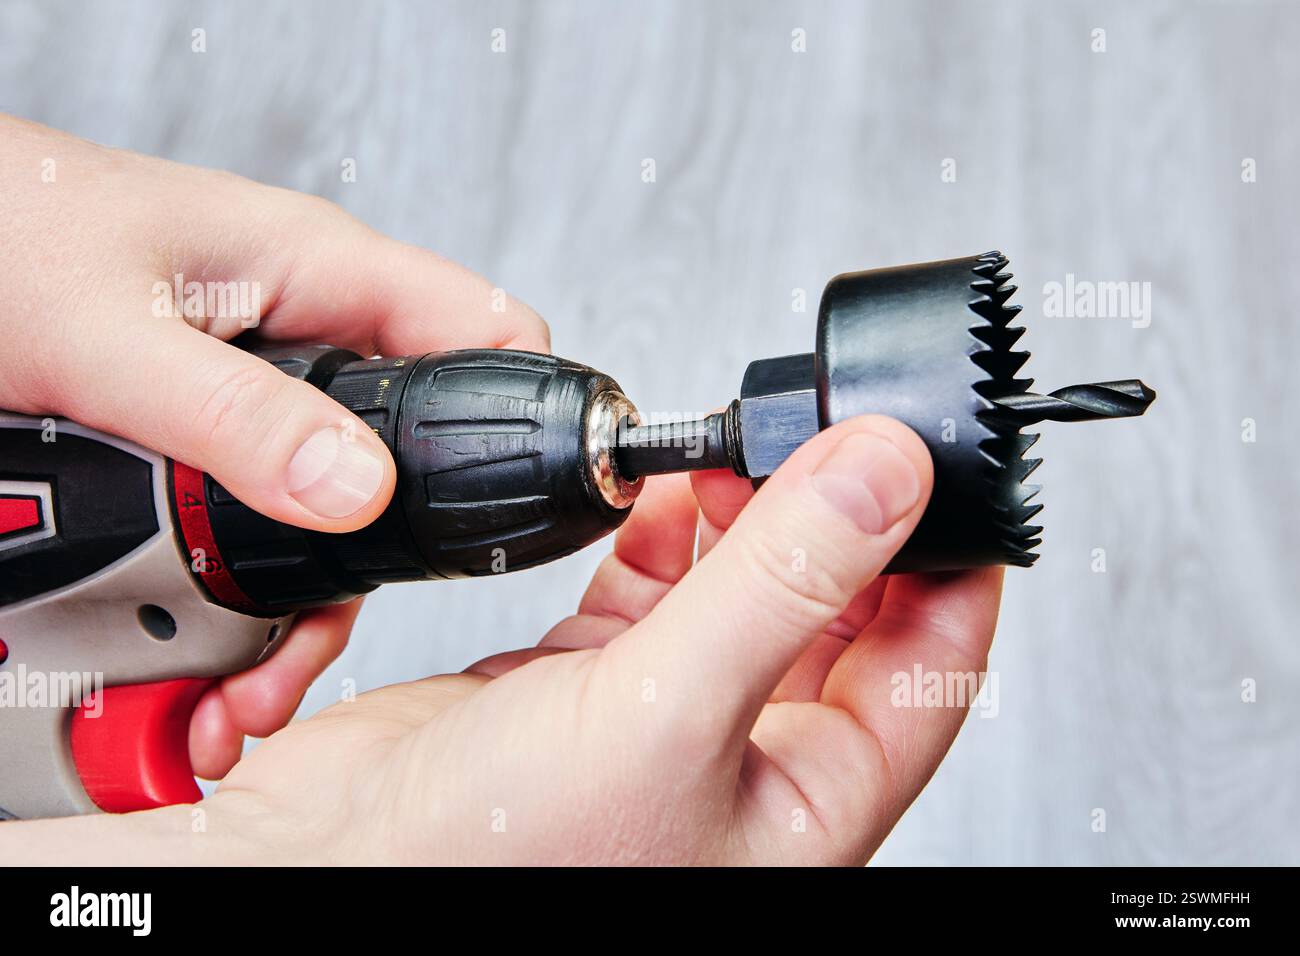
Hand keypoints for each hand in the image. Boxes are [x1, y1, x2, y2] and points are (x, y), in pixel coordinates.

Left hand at [0, 115, 548, 779]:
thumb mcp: (111, 339)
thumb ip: (238, 418)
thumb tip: (358, 490)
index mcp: (317, 270)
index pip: (483, 329)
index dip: (522, 411)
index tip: (524, 502)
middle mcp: (305, 328)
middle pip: (412, 450)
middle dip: (388, 559)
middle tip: (329, 634)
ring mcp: (261, 381)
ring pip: (336, 503)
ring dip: (303, 597)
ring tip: (247, 674)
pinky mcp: (216, 425)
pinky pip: (266, 513)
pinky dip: (246, 587)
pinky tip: (213, 638)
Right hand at [11, 414, 1002, 864]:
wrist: (320, 865)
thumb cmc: (483, 865)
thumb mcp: (667, 716)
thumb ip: (778, 584)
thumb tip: (881, 477)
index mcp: (804, 808)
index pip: (926, 671)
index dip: (947, 562)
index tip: (940, 468)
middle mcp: (743, 765)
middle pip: (840, 617)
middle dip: (840, 521)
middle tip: (835, 438)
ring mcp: (664, 716)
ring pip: (747, 591)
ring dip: (753, 513)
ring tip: (749, 446)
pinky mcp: (586, 679)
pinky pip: (659, 587)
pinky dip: (670, 530)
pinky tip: (674, 488)